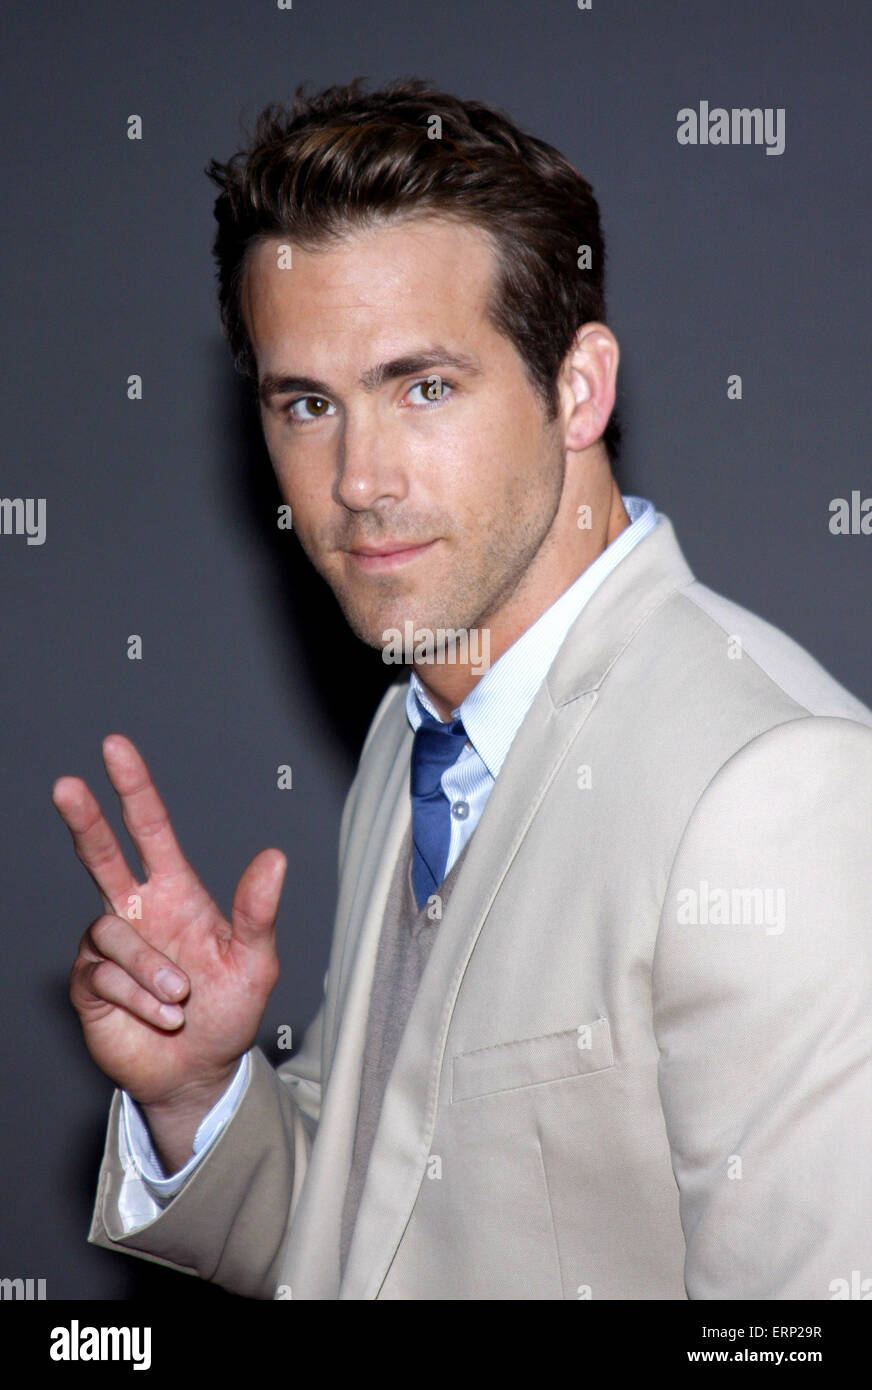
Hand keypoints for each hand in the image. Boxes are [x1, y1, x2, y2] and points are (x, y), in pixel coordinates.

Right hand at [55, 734, 285, 1156]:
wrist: (199, 1072)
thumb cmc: (228, 1012)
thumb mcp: (255, 962)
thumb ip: (258, 911)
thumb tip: (276, 857)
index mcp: (175, 893)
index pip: (149, 829)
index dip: (133, 788)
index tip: (115, 747)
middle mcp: (137, 912)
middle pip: (100, 854)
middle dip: (85, 818)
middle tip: (68, 786)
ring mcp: (110, 948)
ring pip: (111, 933)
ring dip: (150, 970)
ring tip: (180, 998)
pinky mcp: (90, 985)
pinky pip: (104, 977)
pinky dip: (139, 999)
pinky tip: (161, 1016)